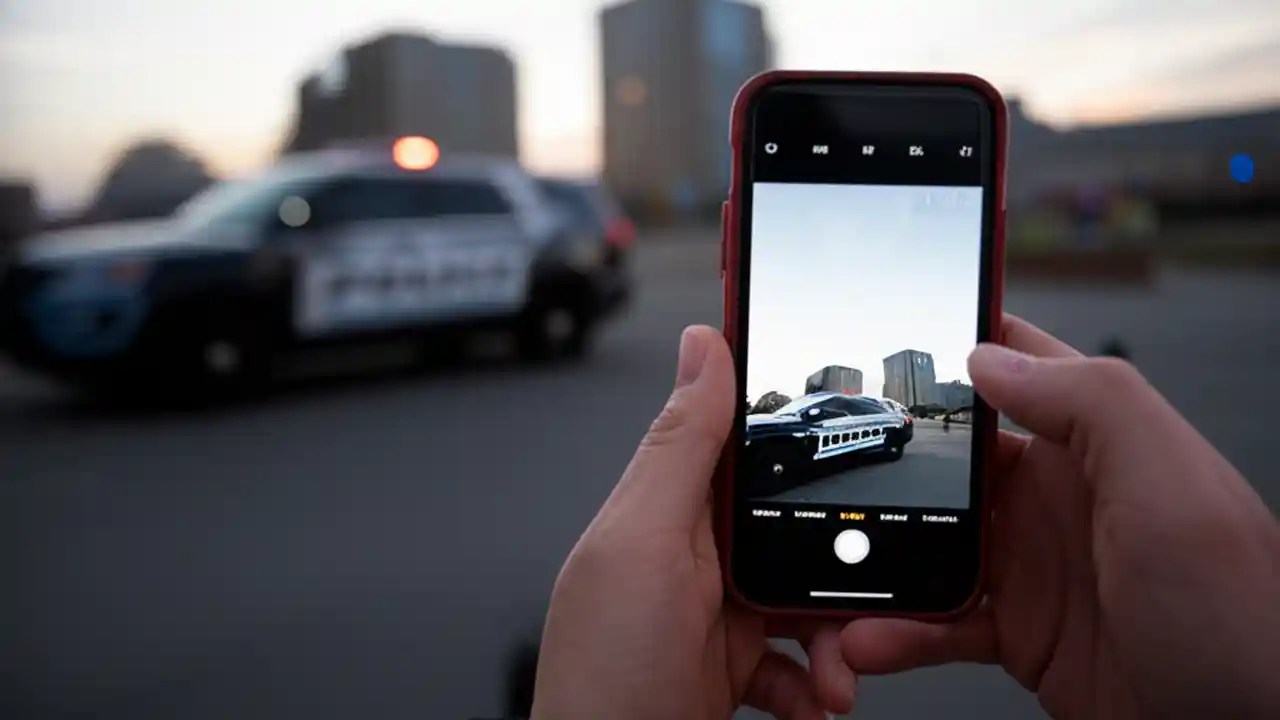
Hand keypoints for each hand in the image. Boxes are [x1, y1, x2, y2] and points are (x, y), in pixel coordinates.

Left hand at [532, 326, 853, 719]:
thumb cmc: (605, 681)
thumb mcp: (644, 546)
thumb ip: (679, 448)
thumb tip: (703, 345)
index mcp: (666, 508)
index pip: (736, 436)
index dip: (790, 413)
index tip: (849, 404)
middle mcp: (690, 554)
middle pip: (794, 523)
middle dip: (837, 562)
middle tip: (855, 594)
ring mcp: (712, 612)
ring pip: (809, 594)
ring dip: (839, 637)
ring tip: (840, 674)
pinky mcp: (731, 664)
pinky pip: (798, 658)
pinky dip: (816, 681)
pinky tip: (814, 699)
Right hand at [841, 315, 1279, 718]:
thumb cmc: (1245, 620)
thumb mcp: (1170, 487)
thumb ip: (1088, 405)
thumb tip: (989, 356)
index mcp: (1094, 444)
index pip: (1016, 367)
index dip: (953, 347)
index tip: (882, 351)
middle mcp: (1057, 497)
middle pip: (945, 463)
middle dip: (885, 472)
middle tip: (831, 485)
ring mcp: (1034, 566)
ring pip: (927, 546)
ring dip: (877, 566)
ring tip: (839, 589)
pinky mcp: (1021, 632)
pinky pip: (939, 623)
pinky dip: (900, 633)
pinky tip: (875, 641)